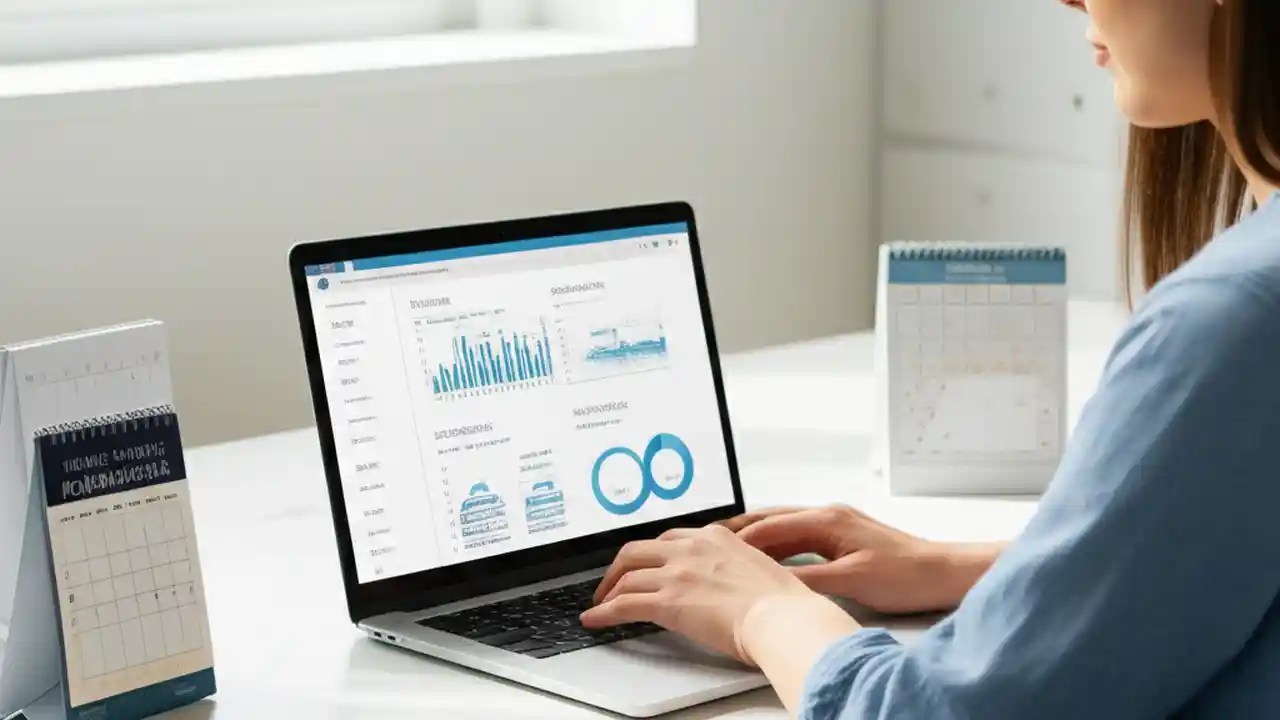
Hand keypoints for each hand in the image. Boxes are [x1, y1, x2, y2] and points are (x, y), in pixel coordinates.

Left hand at [581, 524, 855, 664]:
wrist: (783, 617)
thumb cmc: (783, 603)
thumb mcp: (759, 569)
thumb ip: (737, 568)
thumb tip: (731, 584)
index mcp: (715, 537)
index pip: (670, 539)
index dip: (650, 554)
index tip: (645, 564)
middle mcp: (692, 548)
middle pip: (639, 550)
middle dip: (620, 567)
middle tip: (613, 583)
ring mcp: (678, 573)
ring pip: (627, 575)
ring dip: (608, 591)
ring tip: (601, 604)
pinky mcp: (668, 601)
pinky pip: (624, 604)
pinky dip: (604, 612)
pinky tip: (595, 620)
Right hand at [729, 505, 1003, 613]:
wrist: (942, 573)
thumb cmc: (906, 575)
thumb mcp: (852, 581)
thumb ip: (809, 579)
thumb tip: (772, 581)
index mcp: (828, 519)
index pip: (772, 524)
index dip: (741, 537)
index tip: (713, 545)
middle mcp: (828, 515)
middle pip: (773, 518)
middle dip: (740, 528)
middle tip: (708, 538)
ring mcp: (835, 524)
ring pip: (784, 526)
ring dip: (757, 535)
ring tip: (727, 547)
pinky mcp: (842, 537)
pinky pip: (799, 537)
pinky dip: (777, 545)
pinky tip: (765, 557)